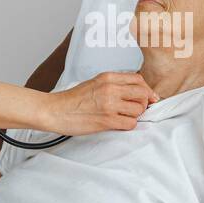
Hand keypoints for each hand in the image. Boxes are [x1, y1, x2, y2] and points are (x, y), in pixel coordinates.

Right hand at [44, 71, 159, 135]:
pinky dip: (128, 125)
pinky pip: (130, 123)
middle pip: (143, 93)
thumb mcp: (95, 83)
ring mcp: (109, 104)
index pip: (139, 80)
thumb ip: (114, 85)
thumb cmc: (73, 100)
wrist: (55, 111)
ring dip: (135, 116)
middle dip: (144, 103)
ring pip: (139, 109)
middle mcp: (111, 88)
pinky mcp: (107, 120)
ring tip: (124, 117)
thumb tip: (135, 91)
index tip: (148, 98)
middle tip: (136, 109)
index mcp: (108, 77)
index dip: (146, 90)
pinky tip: (118, 124)